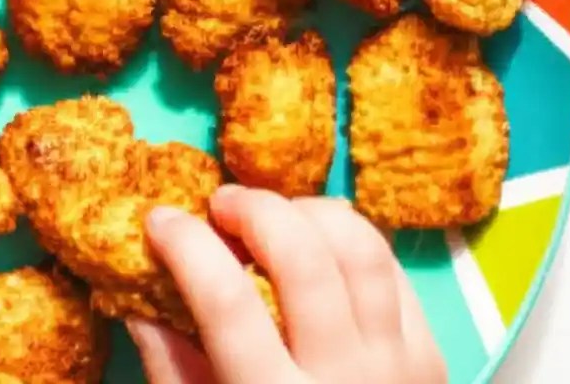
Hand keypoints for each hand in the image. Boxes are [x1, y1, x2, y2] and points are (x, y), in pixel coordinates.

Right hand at [130, 184, 446, 383]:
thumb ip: (174, 373)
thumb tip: (137, 306)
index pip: (227, 302)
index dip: (188, 247)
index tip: (160, 219)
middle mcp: (343, 376)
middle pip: (304, 260)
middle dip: (255, 211)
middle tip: (220, 203)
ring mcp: (397, 365)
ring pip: (361, 250)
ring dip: (309, 213)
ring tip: (272, 214)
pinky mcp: (431, 356)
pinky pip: (395, 272)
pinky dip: (353, 241)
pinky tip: (319, 242)